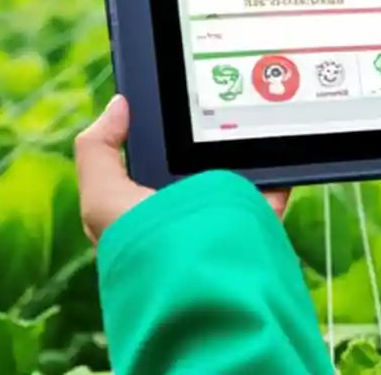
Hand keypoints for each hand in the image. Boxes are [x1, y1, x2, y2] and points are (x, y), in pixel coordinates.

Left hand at [74, 95, 290, 243]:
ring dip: (245, 153)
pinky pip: (272, 192)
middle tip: (223, 98)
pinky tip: (281, 149)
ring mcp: (223, 221)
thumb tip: (119, 104)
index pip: (157, 160)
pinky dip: (279, 173)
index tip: (180, 99)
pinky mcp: (255, 225)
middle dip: (211, 137)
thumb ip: (99, 148)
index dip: (164, 131)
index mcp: (149, 206)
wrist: (190, 282)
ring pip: (238, 176)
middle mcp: (186, 215)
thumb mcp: (100, 195)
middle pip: (201, 164)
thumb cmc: (140, 246)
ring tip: (252, 118)